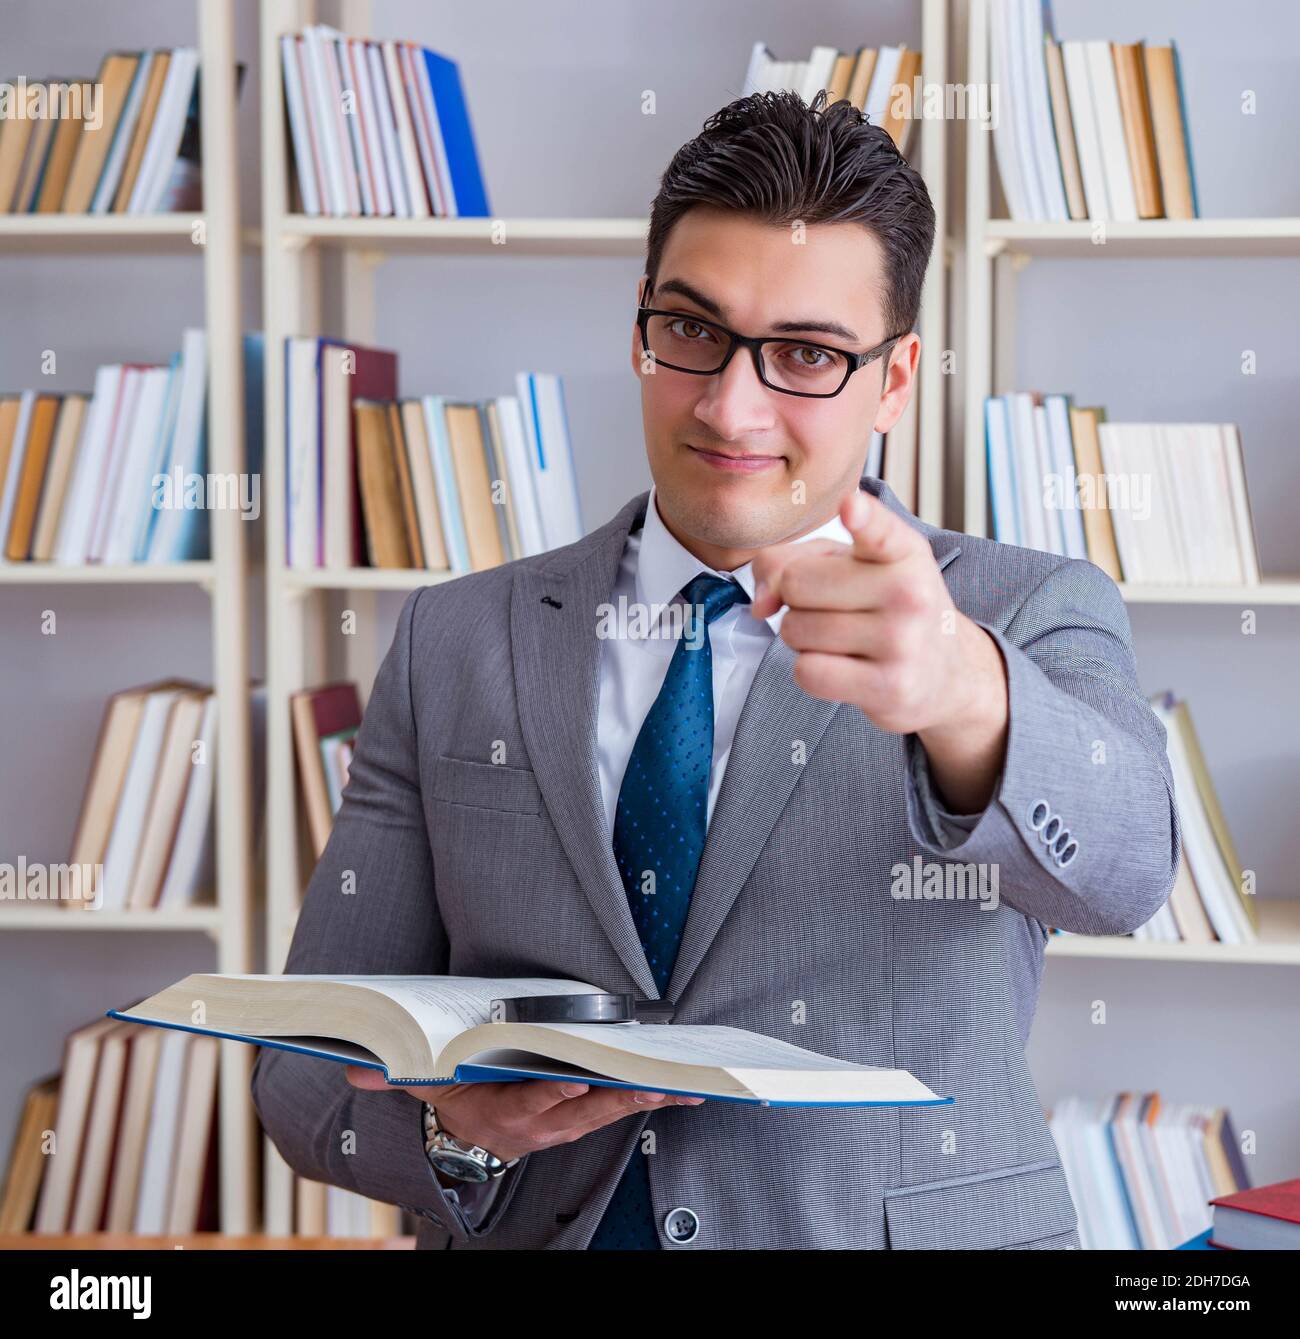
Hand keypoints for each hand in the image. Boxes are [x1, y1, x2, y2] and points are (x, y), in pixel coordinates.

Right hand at [345, 1067, 703, 1164]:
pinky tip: (683, 1086)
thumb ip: (394, 1076)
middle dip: (622, 1095)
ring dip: (648, 1097)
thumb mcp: (422, 1085)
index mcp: (503, 1114)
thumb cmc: (453, 1092)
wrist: (468, 1130)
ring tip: (685, 1084)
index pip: (530, 1102)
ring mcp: (567, 1124)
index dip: (551, 1094)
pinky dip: (651, 1096)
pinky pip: (621, 1106)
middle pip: (586, 1108)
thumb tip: (355, 1067)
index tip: (572, 1082)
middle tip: (657, 1082)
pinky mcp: (584, 1116)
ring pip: (612, 1108)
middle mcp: (541, 1124)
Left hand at [750, 488, 1008, 811]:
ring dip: (803, 638)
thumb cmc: (881, 606)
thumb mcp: (846, 565)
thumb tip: (761, 605)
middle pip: (795, 583)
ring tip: (843, 638)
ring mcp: (902, 641)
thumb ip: (787, 562)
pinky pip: (807, 672)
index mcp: (902, 551)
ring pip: (795, 630)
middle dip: (797, 599)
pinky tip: (844, 667)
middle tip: (835, 608)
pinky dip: (811, 671)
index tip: (852, 506)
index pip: (879, 530)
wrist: (942, 671)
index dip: (862, 517)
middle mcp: (909, 592)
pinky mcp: (889, 687)